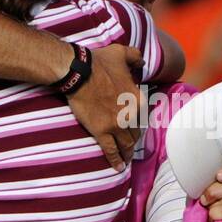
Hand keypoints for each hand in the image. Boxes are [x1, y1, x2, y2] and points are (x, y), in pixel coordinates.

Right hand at [66, 43, 141, 170]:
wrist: (78, 72)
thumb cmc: (99, 61)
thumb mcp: (123, 53)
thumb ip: (136, 58)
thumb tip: (142, 64)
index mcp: (139, 99)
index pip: (143, 116)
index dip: (139, 123)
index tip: (135, 128)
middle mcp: (130, 115)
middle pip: (135, 133)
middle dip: (133, 141)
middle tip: (130, 146)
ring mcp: (115, 125)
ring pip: (126, 144)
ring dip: (127, 153)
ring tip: (126, 160)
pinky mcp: (100, 131)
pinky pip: (110, 150)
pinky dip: (115, 160)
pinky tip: (118, 168)